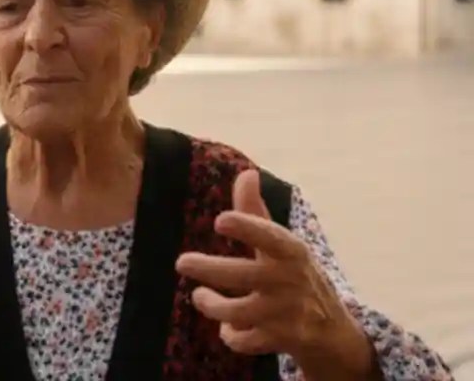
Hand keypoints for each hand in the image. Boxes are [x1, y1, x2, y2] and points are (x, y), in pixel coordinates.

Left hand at [175, 170, 376, 378]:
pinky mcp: (281, 339)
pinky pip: (244, 340)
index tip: (221, 220)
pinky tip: (229, 328)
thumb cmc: (296, 276)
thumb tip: (246, 173)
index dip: (246, 228)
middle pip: (242, 276)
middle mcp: (290, 281)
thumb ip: (256, 213)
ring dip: (213, 306)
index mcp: (291, 251)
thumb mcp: (281, 245)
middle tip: (181, 262)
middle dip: (209, 269)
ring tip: (200, 296)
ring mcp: (286, 312)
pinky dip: (231, 336)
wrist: (333, 331)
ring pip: (237, 312)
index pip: (270, 237)